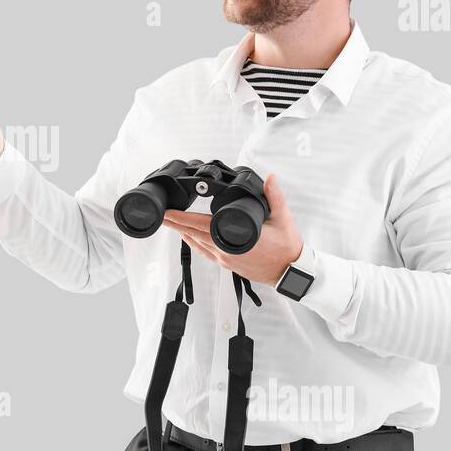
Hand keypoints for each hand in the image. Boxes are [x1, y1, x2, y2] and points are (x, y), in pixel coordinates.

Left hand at [161, 173, 302, 286]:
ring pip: (197, 245)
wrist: (290, 272)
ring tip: (170, 223)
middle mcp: (225, 251)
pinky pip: (205, 253)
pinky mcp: (227, 264)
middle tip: (160, 215)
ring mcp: (225, 259)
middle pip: (192, 235)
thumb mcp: (283, 218)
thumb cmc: (286, 248)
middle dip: (174, 224)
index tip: (167, 213)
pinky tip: (188, 237)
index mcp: (235, 239)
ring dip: (182, 233)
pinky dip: (193, 244)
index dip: (181, 219)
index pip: (200, 226)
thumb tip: (269, 178)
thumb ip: (275, 196)